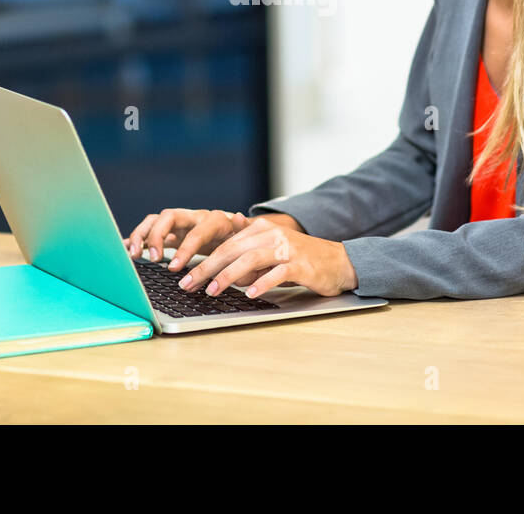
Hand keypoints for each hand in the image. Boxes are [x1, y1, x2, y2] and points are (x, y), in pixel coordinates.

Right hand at [125, 208, 252, 271]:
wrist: (240, 236)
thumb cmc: (243, 240)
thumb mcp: (248, 237)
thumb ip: (243, 229)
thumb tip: (239, 216)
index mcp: (214, 220)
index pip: (196, 230)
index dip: (185, 248)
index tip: (174, 267)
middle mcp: (194, 218)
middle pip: (168, 216)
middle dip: (156, 236)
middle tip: (150, 258)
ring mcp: (181, 225)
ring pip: (155, 221)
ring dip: (142, 235)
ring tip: (134, 255)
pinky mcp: (172, 234)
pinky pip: (151, 233)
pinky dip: (137, 239)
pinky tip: (126, 249)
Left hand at [175, 216, 357, 297]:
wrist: (339, 262)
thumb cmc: (301, 261)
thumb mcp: (271, 254)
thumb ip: (247, 257)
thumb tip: (221, 269)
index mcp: (262, 229)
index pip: (225, 244)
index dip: (203, 259)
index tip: (185, 276)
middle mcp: (272, 235)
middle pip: (232, 250)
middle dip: (206, 267)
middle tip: (188, 284)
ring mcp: (287, 249)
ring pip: (250, 259)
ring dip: (228, 276)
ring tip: (212, 290)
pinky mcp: (300, 265)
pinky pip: (277, 273)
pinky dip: (262, 283)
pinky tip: (250, 294)